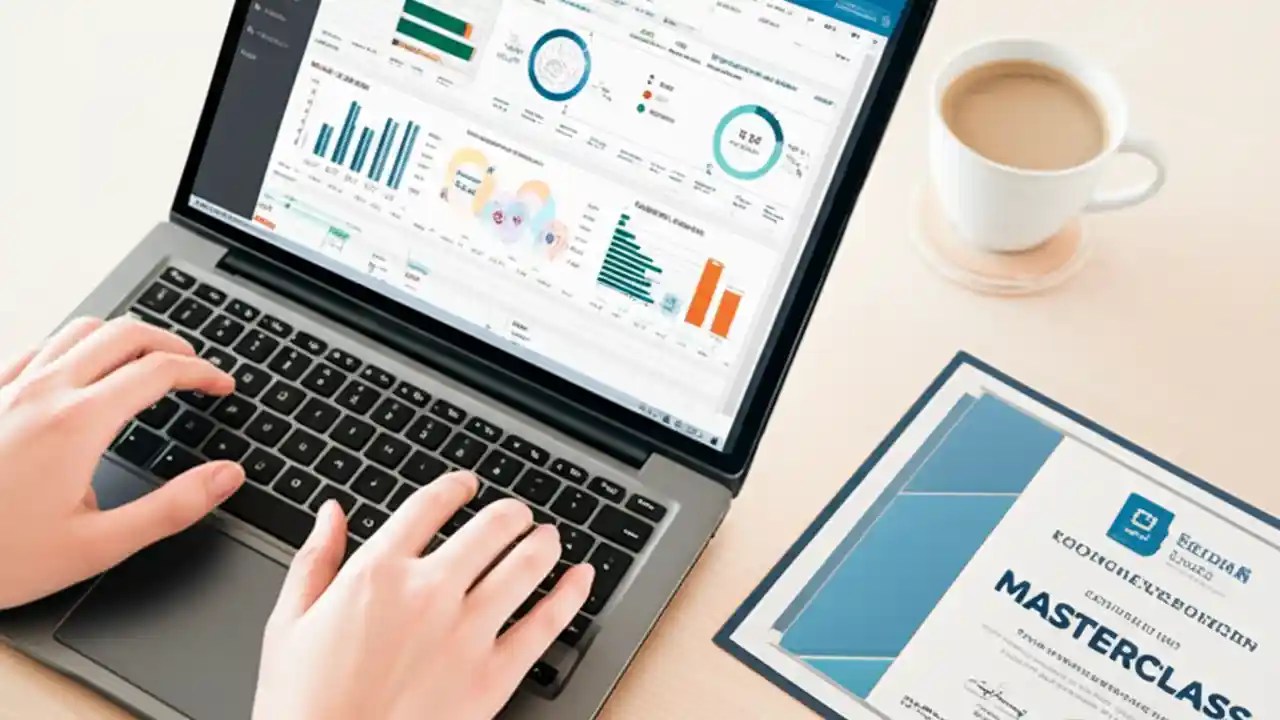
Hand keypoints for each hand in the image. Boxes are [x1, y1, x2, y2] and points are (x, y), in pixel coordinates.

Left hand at [0, 316, 244, 608]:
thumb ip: (172, 508)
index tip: (222, 386)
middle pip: (123, 334)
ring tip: (145, 360)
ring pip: (78, 330)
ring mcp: (9, 390)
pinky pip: (37, 348)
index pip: (159, 371)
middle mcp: (44, 393)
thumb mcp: (99, 546)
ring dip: (123, 337)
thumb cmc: (0, 558)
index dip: (202, 373)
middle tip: (194, 367)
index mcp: (79, 423)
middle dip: (170, 343)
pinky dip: (74, 348)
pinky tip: (80, 373)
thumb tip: (227, 476)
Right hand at [254, 473, 594, 719]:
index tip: (467, 485)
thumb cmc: (303, 706)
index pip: (429, 505)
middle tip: (517, 515)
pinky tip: (581, 578)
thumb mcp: (288, 625)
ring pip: (526, 564)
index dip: (456, 486)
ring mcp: (465, 633)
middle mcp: (427, 593)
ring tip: (547, 539)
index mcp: (376, 574)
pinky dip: (571, 594)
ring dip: (544, 542)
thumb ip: (314, 561)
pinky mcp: (493, 676)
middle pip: (491, 526)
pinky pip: (546, 624)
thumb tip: (331, 514)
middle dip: (510, 513)